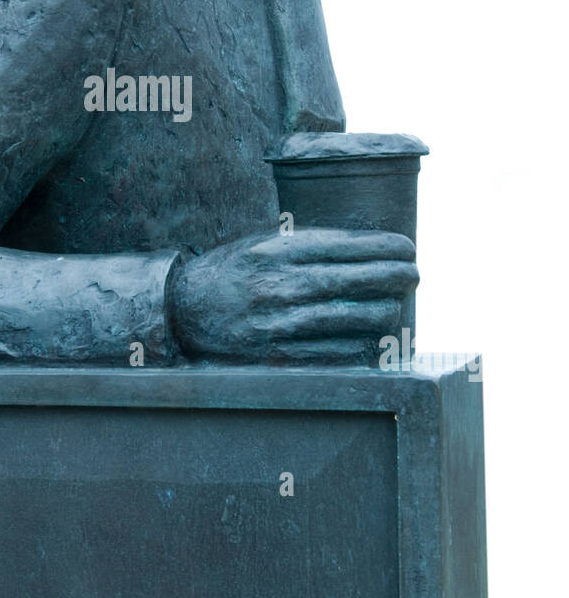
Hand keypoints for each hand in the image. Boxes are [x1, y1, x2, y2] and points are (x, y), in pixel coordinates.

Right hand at [170, 228, 417, 359]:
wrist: (184, 308)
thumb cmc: (233, 270)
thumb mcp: (262, 243)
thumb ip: (305, 245)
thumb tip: (365, 248)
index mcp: (274, 251)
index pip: (341, 245)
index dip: (381, 246)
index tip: (407, 247)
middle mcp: (276, 285)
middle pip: (350, 280)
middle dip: (391, 275)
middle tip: (414, 274)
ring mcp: (275, 322)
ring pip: (345, 318)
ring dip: (381, 311)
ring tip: (396, 305)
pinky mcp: (274, 354)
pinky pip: (328, 351)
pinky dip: (356, 344)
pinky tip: (371, 336)